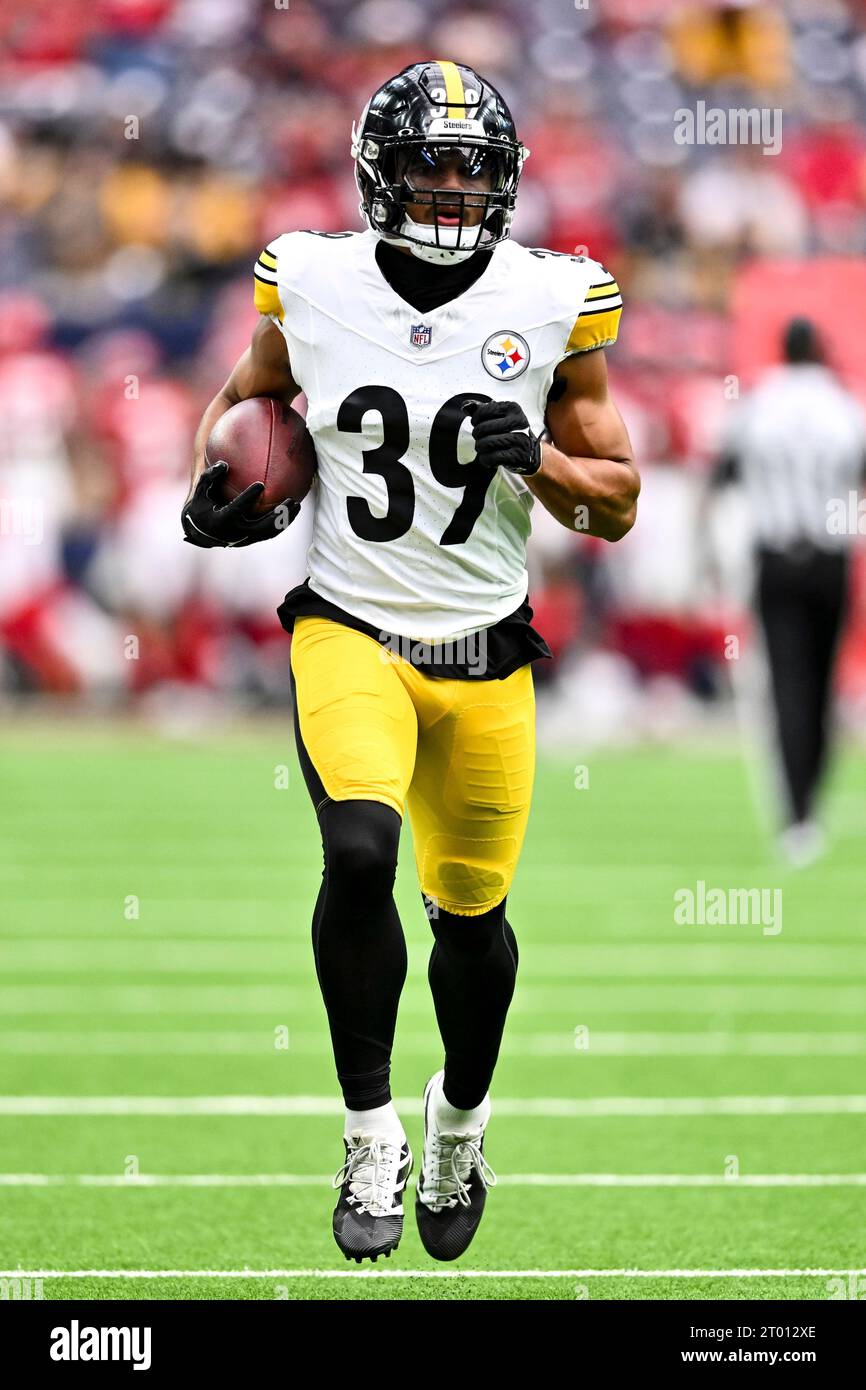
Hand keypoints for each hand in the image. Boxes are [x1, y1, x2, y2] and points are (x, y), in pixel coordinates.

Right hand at [181, 461, 298, 548]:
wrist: (202, 531)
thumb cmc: (202, 505)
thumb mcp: (202, 490)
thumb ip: (210, 476)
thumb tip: (225, 464)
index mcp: (221, 521)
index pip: (237, 509)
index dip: (248, 498)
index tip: (260, 485)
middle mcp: (235, 532)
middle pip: (261, 526)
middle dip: (277, 515)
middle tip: (290, 500)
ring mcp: (245, 538)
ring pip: (269, 532)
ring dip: (284, 520)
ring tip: (296, 504)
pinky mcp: (252, 539)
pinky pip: (270, 533)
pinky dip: (282, 523)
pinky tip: (292, 509)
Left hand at [468, 400, 543, 475]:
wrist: (530, 452)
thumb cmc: (510, 431)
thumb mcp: (499, 416)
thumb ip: (481, 409)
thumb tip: (465, 406)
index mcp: (513, 408)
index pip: (483, 411)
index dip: (475, 419)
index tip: (477, 424)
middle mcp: (519, 422)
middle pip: (482, 428)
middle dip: (476, 435)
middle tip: (480, 439)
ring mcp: (520, 439)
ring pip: (486, 443)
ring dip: (480, 448)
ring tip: (483, 449)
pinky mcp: (518, 456)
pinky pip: (492, 457)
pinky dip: (486, 460)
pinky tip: (489, 458)